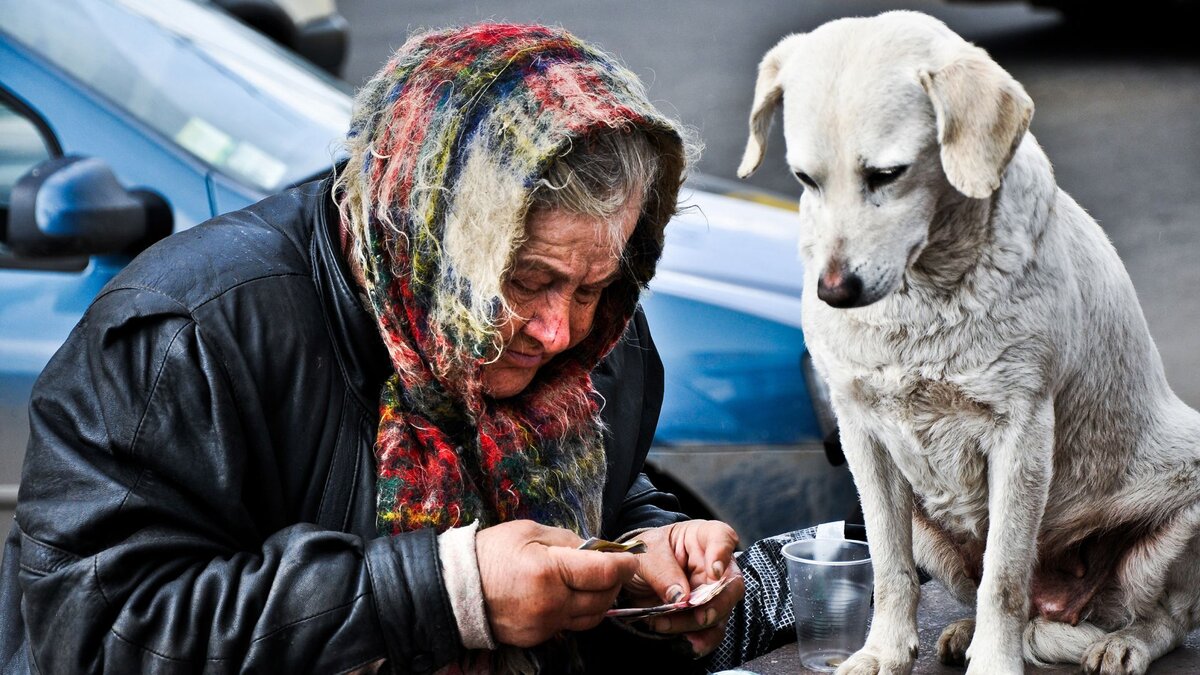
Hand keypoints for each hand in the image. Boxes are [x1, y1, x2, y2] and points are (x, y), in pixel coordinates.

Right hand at [476, 520, 638, 647]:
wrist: (456, 589)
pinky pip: (571, 626)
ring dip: (601, 600)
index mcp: (550, 572)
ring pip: (592, 618)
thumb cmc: (490, 554)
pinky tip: (571, 596)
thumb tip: (594, 548)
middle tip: (612, 567)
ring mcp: (545, 625)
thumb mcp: (528, 531)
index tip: (630, 557)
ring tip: (594, 582)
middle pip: (604, 599)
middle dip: (615, 582)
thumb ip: (566, 539)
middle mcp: (552, 603)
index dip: (624, 564)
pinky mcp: (539, 638)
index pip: (604, 572)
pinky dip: (579, 611)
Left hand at [622, 520, 743, 656]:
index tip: (714, 571)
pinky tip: (690, 642)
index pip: (722, 538)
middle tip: (699, 614)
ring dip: (697, 623)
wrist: (632, 574)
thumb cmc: (644, 553)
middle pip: (730, 582)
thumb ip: (662, 573)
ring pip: (720, 610)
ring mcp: (712, 591)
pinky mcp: (705, 613)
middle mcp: (714, 564)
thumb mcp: (645, 556)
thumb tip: (681, 598)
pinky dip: (703, 639)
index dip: (722, 554)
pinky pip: (712, 629)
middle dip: (717, 602)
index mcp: (702, 538)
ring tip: (667, 624)